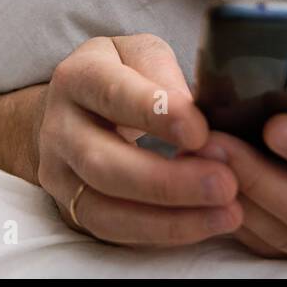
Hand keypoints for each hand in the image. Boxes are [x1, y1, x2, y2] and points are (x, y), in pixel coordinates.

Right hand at [34, 34, 241, 245]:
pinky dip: (162, 232)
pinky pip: (114, 232)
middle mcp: (59, 128)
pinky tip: (204, 225)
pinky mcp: (72, 209)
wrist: (74, 109)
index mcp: (77, 77)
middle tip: (224, 183)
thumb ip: (163, 72)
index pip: (111, 94)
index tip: (199, 131)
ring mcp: (59, 174)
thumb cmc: (121, 75)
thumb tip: (192, 110)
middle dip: (166, 180)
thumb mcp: (139, 54)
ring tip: (227, 212)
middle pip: (102, 162)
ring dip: (170, 218)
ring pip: (105, 208)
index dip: (154, 113)